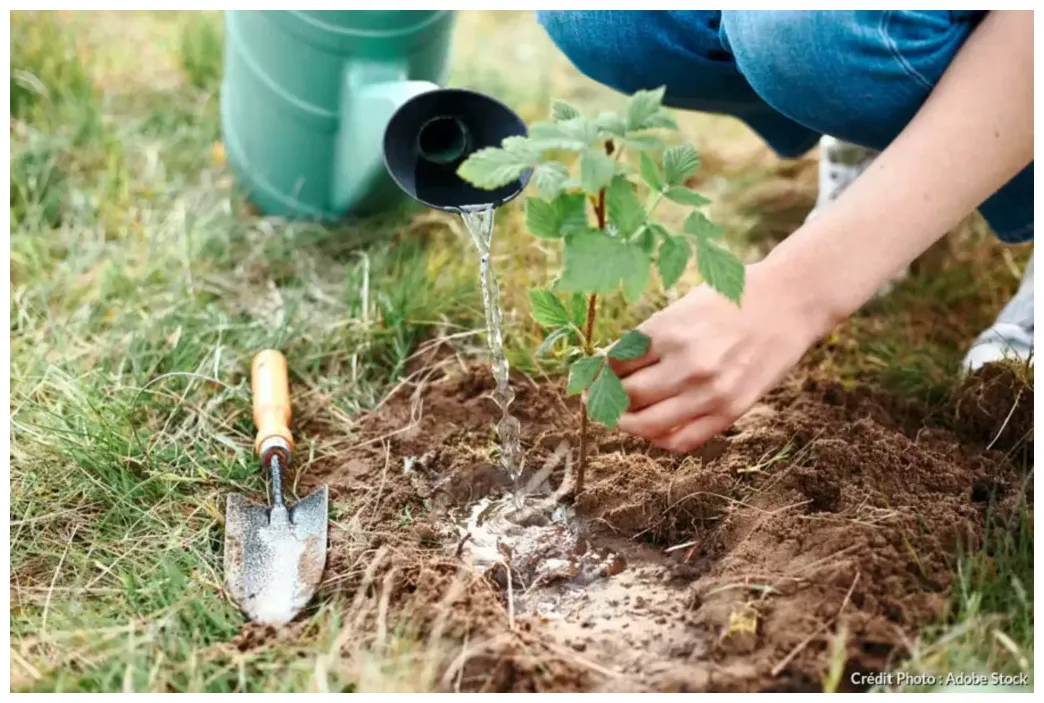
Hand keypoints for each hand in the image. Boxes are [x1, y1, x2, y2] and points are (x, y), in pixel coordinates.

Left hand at [608, 260, 827, 451]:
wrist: (788, 303)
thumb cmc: (730, 300)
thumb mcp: (682, 307)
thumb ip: (647, 338)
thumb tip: (606, 365)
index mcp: (668, 331)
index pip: (612, 364)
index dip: (594, 374)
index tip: (587, 377)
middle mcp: (686, 364)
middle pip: (626, 396)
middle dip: (603, 399)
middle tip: (595, 398)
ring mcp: (709, 391)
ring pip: (647, 425)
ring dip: (625, 423)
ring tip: (619, 417)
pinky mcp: (730, 410)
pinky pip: (682, 440)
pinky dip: (660, 440)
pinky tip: (653, 429)